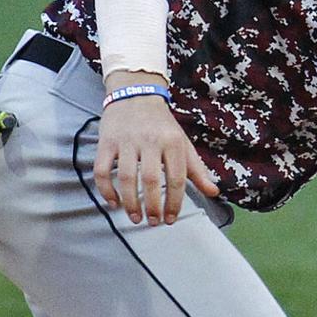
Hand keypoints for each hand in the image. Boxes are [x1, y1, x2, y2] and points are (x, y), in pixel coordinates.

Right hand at [93, 85, 218, 225]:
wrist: (135, 94)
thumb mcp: (183, 143)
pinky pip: (102, 170)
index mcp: (173, 142)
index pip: (177, 178)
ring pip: (126, 177)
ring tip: (135, 218)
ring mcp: (126, 141)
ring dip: (130, 202)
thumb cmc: (162, 125)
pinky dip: (106, 189)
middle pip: (151, 179)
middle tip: (153, 222)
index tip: (171, 219)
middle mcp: (150, 140)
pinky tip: (114, 203)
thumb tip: (214, 192)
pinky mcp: (106, 142)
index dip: (174, 202)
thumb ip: (197, 169)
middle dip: (152, 206)